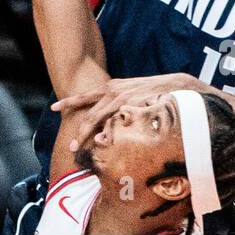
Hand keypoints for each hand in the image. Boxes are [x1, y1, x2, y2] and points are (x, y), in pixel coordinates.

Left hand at [53, 72, 202, 151]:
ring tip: (79, 149)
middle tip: (70, 147)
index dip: (70, 102)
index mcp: (113, 87)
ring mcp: (124, 99)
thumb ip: (120, 99)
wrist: (180, 85)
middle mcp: (115, 91)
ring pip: (100, 119)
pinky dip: (108, 134)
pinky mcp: (135, 107)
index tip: (54, 108)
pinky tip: (102, 144)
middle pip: (90, 112)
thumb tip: (109, 114)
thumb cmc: (156, 91)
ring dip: (88, 135)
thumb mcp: (134, 91)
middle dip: (79, 130)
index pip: (86, 95)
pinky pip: (118, 123)